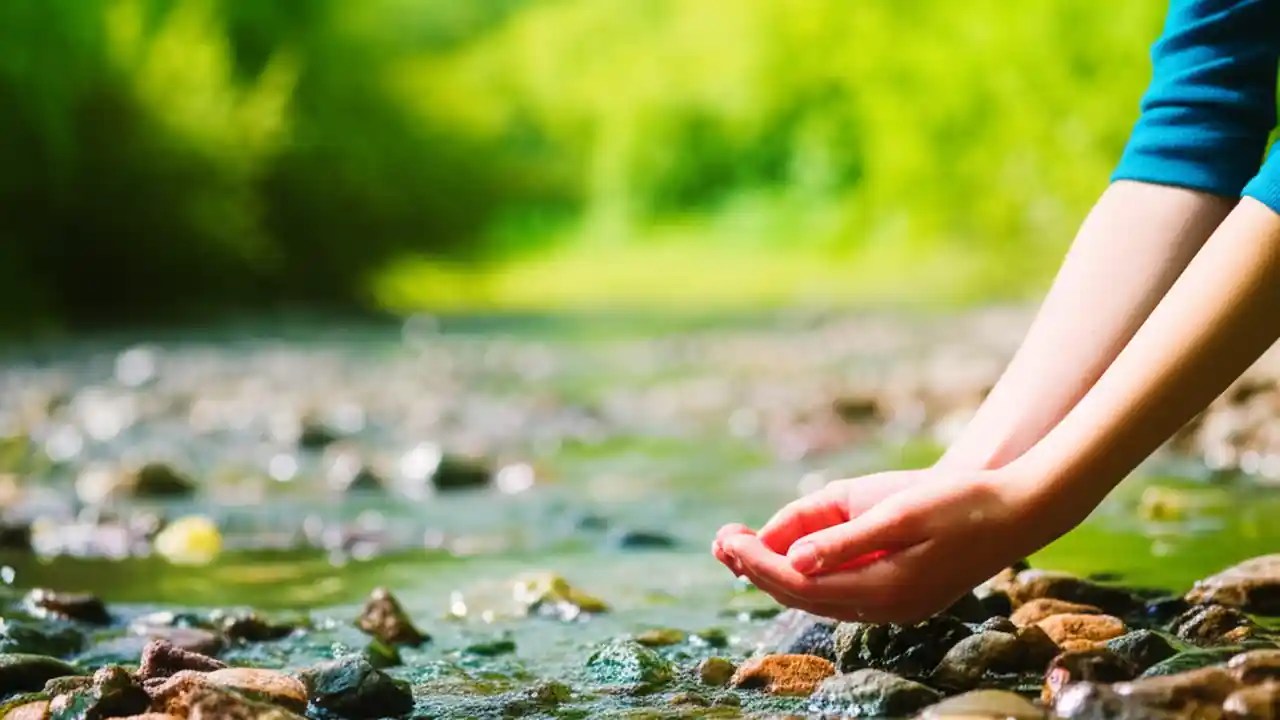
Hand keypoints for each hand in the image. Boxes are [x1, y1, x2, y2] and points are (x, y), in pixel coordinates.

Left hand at [714, 468, 1065, 622]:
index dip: (758, 564)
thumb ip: (845, 540)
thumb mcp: (899, 513)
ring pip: (817, 596)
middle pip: (802, 595)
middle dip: (756, 569)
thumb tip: (793, 560)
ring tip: (735, 547)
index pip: (800, 584)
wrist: (1016, 510)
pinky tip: (784, 555)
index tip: (725, 540)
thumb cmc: (960, 503)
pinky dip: (804, 573)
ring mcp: (893, 606)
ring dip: (775, 572)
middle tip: (719, 541)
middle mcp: (884, 608)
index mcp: (883, 590)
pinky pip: (837, 590)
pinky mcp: (898, 594)